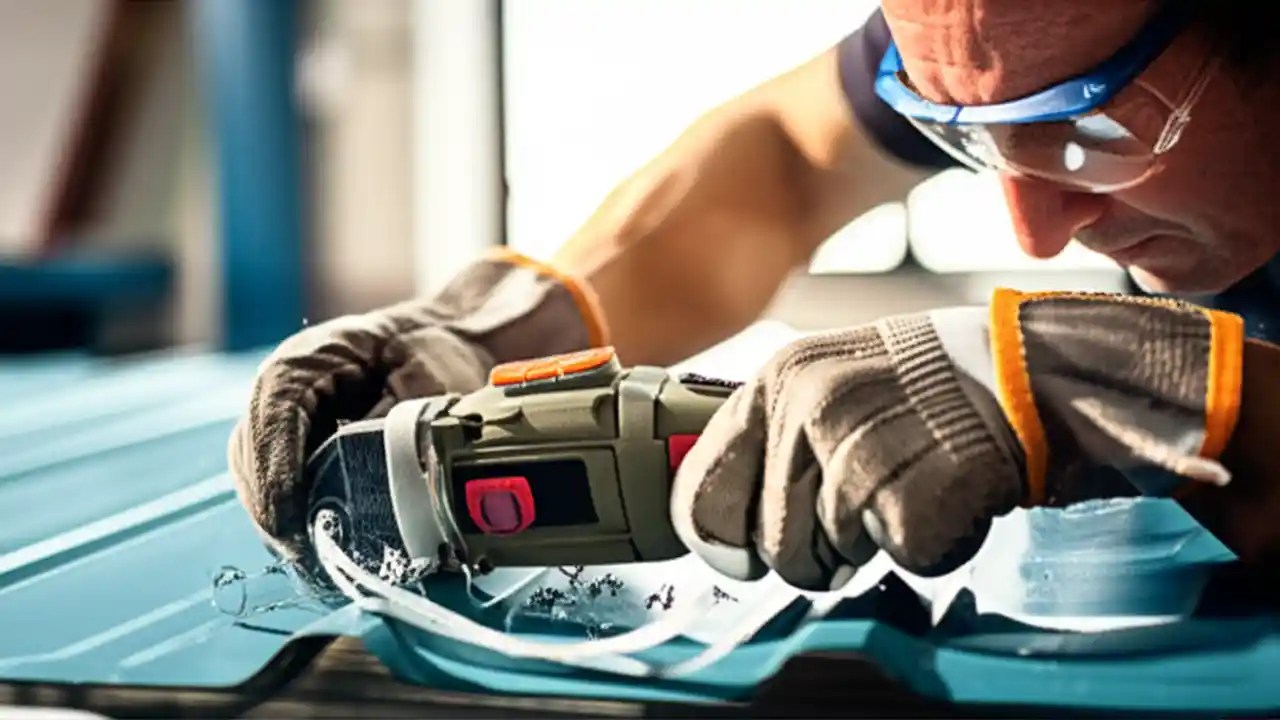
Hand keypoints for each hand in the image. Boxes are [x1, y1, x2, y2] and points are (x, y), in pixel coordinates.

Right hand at [227, 249, 607, 560]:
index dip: (276, 472)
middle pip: (252, 448)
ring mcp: (282, 407)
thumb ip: (393, 431)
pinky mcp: (293, 432)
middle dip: (272, 507)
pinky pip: (274, 473)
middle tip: (304, 557)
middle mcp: (282, 381)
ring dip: (275, 514)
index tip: (290, 521)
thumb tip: (373, 492)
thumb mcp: (424, 385)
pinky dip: (286, 507)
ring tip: (307, 559)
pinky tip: (309, 540)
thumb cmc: (434, 354)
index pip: (274, 415)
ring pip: (254, 466)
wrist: (443, 335)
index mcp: (310, 357)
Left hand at [670, 290, 1243, 589]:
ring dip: (871, 545)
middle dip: (812, 551)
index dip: (720, 538)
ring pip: (827, 561)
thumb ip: (771, 438)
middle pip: (771, 546)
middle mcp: (808, 409)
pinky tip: (947, 494)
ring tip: (910, 486)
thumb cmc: (928, 385)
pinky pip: (900, 560)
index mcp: (777, 380)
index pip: (701, 493)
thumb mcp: (830, 380)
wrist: (1032, 369)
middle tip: (863, 511)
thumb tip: (713, 522)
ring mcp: (861, 452)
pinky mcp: (915, 495)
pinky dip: (929, 544)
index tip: (740, 554)